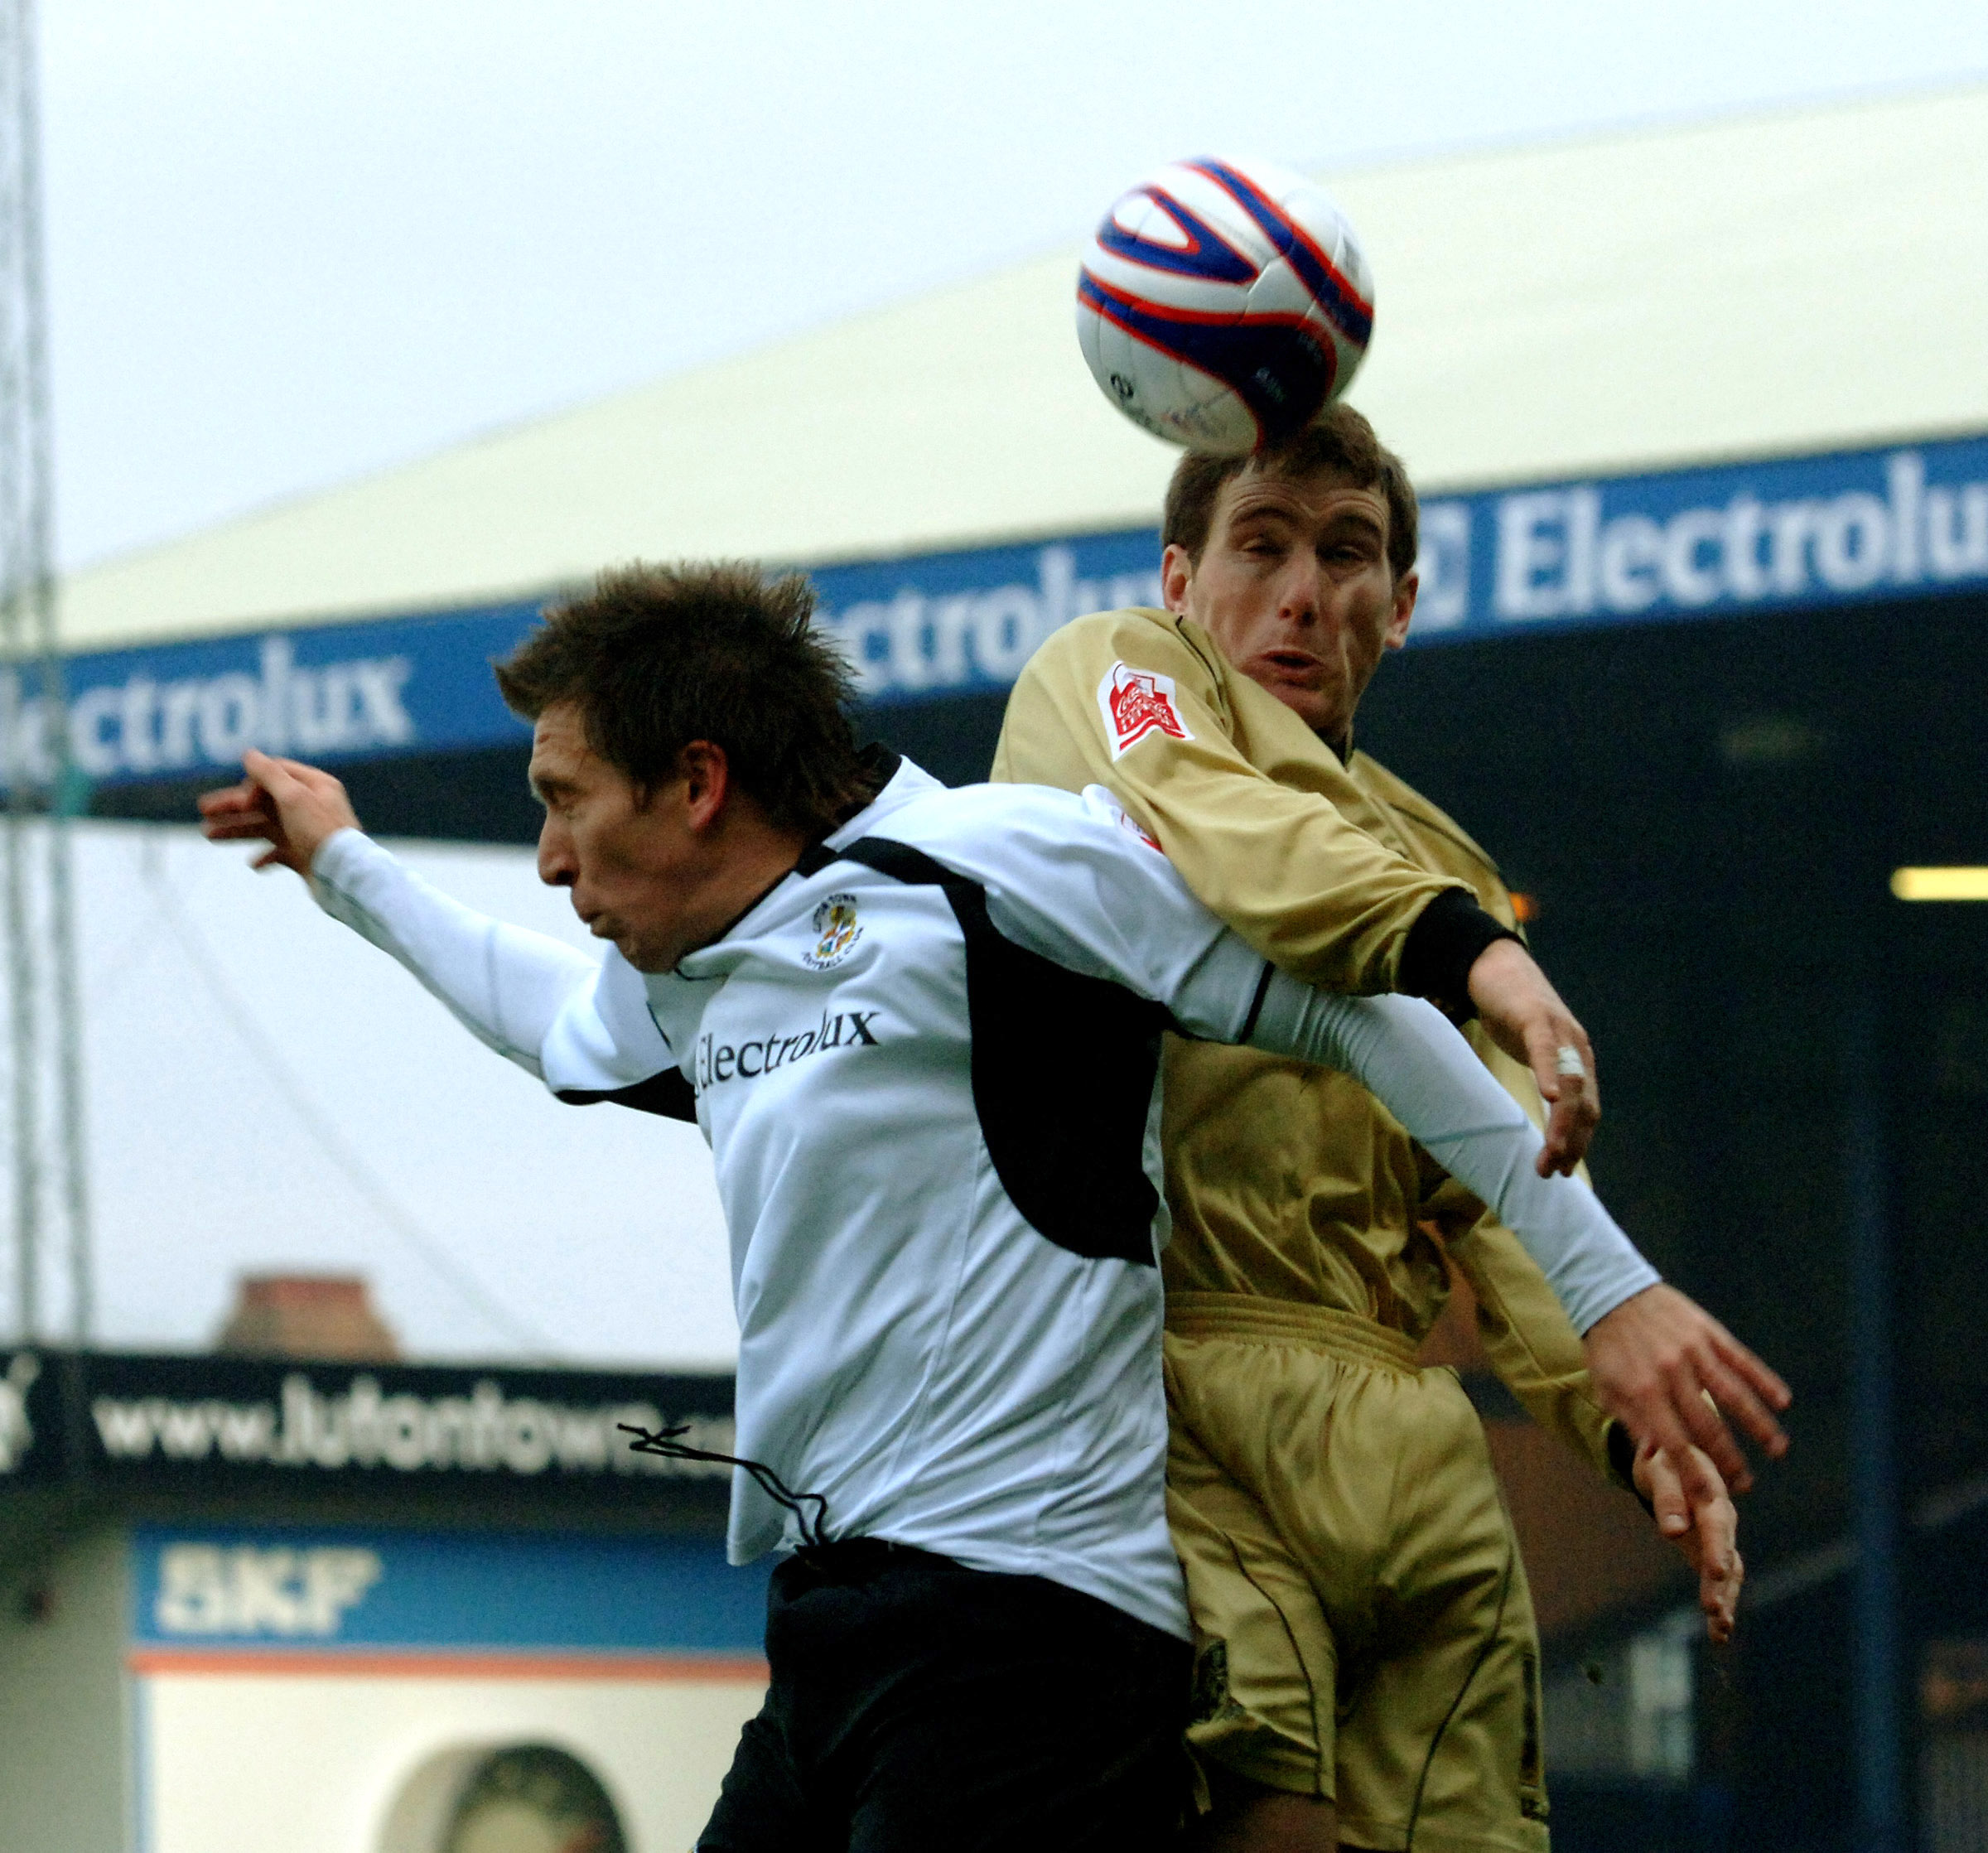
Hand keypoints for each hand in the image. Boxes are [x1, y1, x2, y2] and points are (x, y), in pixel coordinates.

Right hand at [198, 749, 359, 876]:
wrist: (344, 877)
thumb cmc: (321, 833)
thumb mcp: (294, 797)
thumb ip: (269, 774)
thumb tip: (249, 754)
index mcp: (316, 786)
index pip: (277, 774)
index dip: (254, 784)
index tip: (244, 801)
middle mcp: (312, 807)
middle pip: (265, 801)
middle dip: (233, 806)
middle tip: (203, 810)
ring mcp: (307, 833)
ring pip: (266, 826)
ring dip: (237, 829)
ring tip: (208, 834)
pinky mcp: (305, 856)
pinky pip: (279, 853)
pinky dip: (264, 857)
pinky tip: (254, 864)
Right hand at [1465, 938, 1597, 1175]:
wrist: (1494, 966)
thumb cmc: (1511, 1011)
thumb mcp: (1533, 1050)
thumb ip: (1545, 1074)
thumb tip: (1545, 1111)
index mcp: (1578, 1059)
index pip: (1587, 1109)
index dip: (1579, 1142)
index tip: (1565, 1170)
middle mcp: (1577, 1048)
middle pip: (1584, 1104)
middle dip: (1572, 1142)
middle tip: (1555, 1172)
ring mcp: (1559, 1032)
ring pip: (1570, 1085)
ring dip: (1563, 1124)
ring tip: (1551, 1154)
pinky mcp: (1535, 1017)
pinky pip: (1546, 1050)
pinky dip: (1550, 1075)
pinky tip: (1549, 1097)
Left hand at [1583, 1283, 1790, 1494]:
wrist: (1610, 1290)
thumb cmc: (1606, 1346)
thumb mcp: (1607, 1387)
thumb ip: (1632, 1421)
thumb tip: (1656, 1457)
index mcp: (1643, 1392)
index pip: (1674, 1443)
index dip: (1694, 1472)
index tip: (1710, 1497)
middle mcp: (1672, 1374)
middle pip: (1709, 1426)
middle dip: (1730, 1460)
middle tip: (1746, 1484)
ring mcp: (1693, 1351)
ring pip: (1734, 1395)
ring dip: (1759, 1425)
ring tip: (1778, 1450)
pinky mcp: (1708, 1331)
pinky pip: (1741, 1360)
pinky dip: (1764, 1381)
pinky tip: (1782, 1401)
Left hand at [1635, 1438, 1742, 1642]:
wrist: (1670, 1453)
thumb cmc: (1662, 1458)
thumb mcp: (1659, 1469)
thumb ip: (1667, 1497)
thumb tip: (1673, 1532)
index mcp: (1711, 1492)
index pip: (1717, 1523)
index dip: (1717, 1548)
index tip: (1716, 1573)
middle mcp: (1723, 1517)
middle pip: (1727, 1553)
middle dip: (1720, 1584)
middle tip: (1714, 1611)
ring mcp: (1721, 1536)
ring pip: (1729, 1572)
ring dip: (1725, 1600)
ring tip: (1720, 1630)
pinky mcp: (1712, 1551)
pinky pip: (1721, 1579)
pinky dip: (1721, 1602)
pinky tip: (1719, 1632)